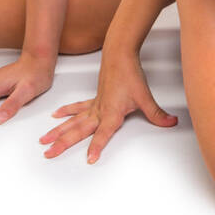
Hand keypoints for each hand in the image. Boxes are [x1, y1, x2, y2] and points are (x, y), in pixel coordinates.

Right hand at [38, 54, 176, 161]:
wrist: (120, 54)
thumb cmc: (130, 74)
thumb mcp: (146, 97)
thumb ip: (157, 114)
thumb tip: (171, 122)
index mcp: (111, 113)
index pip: (103, 135)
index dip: (97, 147)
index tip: (90, 159)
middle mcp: (99, 111)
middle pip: (77, 131)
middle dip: (62, 144)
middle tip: (48, 154)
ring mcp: (94, 105)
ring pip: (72, 121)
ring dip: (57, 131)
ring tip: (44, 140)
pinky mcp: (94, 98)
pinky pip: (77, 108)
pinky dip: (66, 112)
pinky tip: (55, 117)